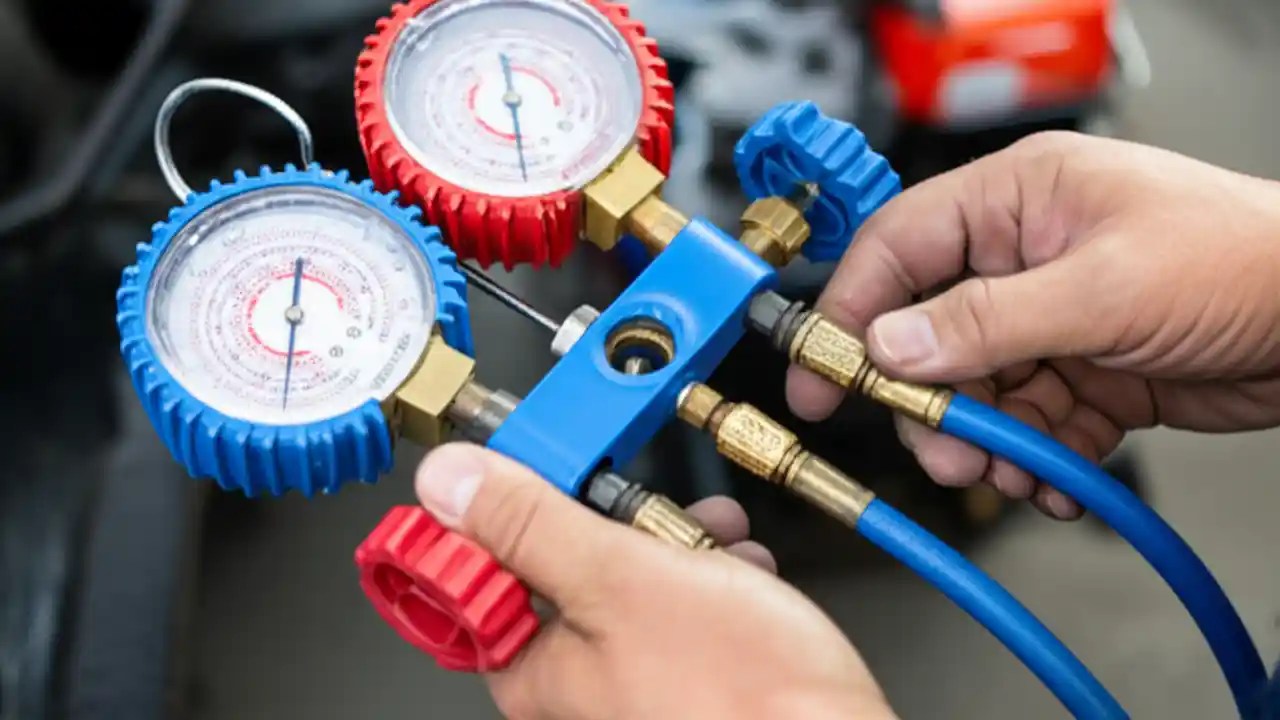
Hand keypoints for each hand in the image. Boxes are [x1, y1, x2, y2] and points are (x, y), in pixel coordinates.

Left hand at [415, 443, 895, 719]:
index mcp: (534, 668)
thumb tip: (450, 482)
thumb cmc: (747, 695)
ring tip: (717, 538)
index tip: (546, 467)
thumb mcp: (625, 578)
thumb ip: (530, 525)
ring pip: (633, 577)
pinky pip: (681, 605)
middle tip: (655, 512)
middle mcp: (576, 683)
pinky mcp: (687, 676)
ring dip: (677, 541)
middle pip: (566, 562)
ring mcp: (634, 681)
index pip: (478, 569)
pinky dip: (711, 577)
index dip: (511, 505)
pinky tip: (741, 570)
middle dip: (622, 519)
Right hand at [788, 132, 1279, 518]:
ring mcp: (1053, 316)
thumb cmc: (1246, 258)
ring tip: (1004, 472)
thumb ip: (985, 322)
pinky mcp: (1084, 371)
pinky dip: (1031, 457)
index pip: (898, 249)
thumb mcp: (1103, 288)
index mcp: (1016, 198)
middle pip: (929, 333)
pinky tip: (1051, 476)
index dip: (851, 313)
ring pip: (976, 389)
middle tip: (938, 448)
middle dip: (929, 401)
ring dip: (983, 440)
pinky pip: (1028, 421)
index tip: (822, 376)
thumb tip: (890, 346)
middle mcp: (1024, 254)